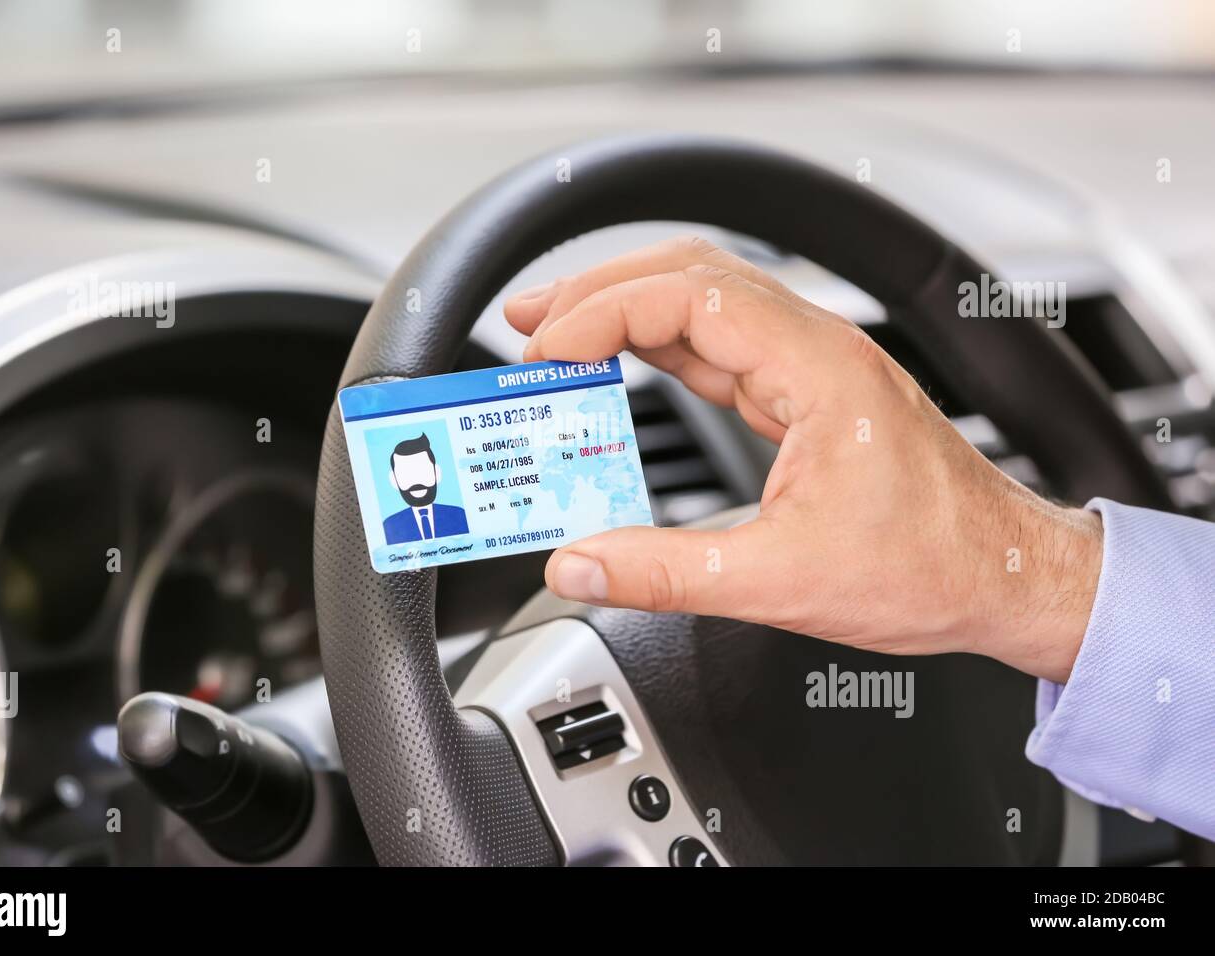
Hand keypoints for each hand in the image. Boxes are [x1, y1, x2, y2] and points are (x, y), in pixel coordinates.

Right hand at [505, 237, 1102, 682]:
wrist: (1006, 578)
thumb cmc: (931, 568)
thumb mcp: (781, 582)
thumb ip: (665, 573)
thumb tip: (575, 566)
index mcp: (819, 368)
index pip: (689, 296)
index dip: (604, 313)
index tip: (547, 353)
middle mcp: (816, 349)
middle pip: (690, 276)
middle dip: (599, 292)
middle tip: (526, 325)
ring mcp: (812, 368)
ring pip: (702, 305)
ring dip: (624, 313)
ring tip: (554, 336)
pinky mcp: (806, 396)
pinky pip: (718, 347)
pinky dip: (657, 348)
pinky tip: (618, 367)